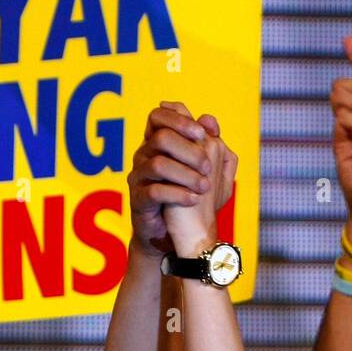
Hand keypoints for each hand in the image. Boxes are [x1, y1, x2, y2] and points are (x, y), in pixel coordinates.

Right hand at [128, 102, 234, 255]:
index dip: (180, 120)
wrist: (177, 234)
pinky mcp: (138, 200)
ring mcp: (139, 177)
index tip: (203, 134)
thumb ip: (212, 146)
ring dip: (186, 174)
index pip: (159, 116)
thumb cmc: (193, 198)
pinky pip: (154, 191)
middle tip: (207, 167)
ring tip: (204, 187)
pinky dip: (178, 194)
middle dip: (189, 150)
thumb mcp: (209, 172)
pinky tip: (194, 200)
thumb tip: (210, 119)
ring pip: (158, 164)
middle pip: (161, 138)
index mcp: (158, 144)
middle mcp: (144, 156)